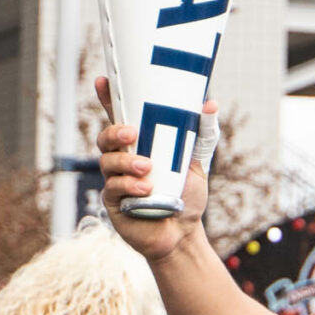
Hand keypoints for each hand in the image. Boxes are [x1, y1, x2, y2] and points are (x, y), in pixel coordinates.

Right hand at [95, 79, 214, 263]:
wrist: (183, 234)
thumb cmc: (186, 195)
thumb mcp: (197, 162)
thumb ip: (202, 133)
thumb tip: (211, 103)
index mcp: (140, 145)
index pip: (121, 117)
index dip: (109, 98)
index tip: (104, 79)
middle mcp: (123, 159)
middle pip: (106, 137)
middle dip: (115, 131)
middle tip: (132, 134)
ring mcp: (115, 180)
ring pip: (107, 161)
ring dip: (125, 162)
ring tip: (146, 169)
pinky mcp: (114, 202)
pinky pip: (113, 187)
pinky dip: (129, 186)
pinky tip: (145, 190)